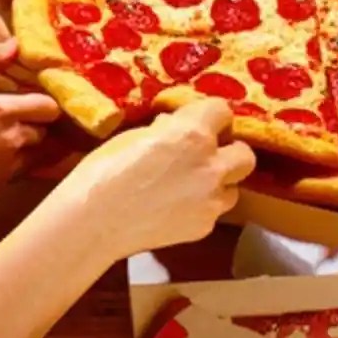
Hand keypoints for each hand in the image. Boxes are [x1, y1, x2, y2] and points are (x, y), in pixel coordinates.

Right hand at [0, 40, 61, 215]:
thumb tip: (13, 44)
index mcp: (3, 112)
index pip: (48, 107)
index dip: (44, 103)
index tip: (34, 101)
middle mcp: (12, 142)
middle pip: (43, 132)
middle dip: (35, 126)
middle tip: (16, 120)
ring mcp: (6, 170)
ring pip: (33, 156)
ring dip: (25, 148)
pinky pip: (14, 176)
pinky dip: (6, 167)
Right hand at [62, 99, 255, 256]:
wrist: (92, 223)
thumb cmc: (103, 173)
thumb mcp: (134, 136)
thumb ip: (166, 130)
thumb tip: (174, 127)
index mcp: (193, 134)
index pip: (223, 111)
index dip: (210, 116)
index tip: (199, 122)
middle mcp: (211, 166)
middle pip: (245, 154)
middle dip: (229, 152)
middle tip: (207, 154)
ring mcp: (211, 200)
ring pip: (233, 187)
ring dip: (218, 183)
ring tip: (189, 185)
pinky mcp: (204, 227)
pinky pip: (213, 211)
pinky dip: (201, 207)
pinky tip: (174, 207)